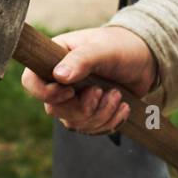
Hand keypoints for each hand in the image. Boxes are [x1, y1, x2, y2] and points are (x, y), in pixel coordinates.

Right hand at [21, 26, 156, 134]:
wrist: (146, 60)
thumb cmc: (122, 47)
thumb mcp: (103, 49)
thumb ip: (82, 60)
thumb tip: (59, 77)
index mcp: (54, 60)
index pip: (31, 82)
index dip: (45, 93)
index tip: (70, 92)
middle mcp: (59, 83)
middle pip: (55, 110)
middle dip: (83, 107)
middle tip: (103, 91)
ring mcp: (73, 101)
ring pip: (74, 124)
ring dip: (100, 115)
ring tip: (117, 95)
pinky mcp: (88, 114)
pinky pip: (91, 130)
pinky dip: (109, 122)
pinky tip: (122, 107)